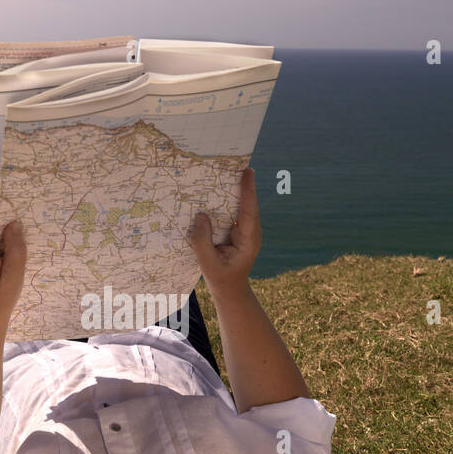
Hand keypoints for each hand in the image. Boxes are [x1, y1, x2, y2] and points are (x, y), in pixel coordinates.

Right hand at [188, 167, 259, 296]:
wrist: (230, 291)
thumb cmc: (221, 279)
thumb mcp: (208, 263)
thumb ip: (202, 242)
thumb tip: (201, 216)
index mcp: (249, 240)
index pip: (249, 210)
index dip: (248, 190)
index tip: (247, 171)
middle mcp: (251, 232)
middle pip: (248, 203)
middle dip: (242, 183)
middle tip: (235, 162)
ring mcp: (246, 231)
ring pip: (242, 206)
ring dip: (234, 190)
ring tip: (226, 170)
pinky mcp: (239, 231)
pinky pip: (234, 212)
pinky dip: (227, 200)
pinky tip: (216, 190)